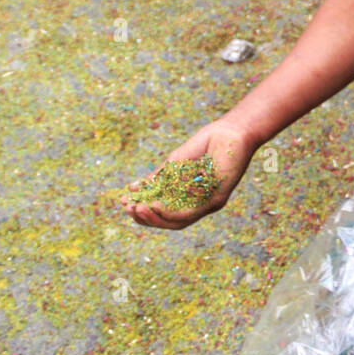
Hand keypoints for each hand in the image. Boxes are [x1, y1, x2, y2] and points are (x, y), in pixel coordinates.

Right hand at [119, 118, 257, 229]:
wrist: (229, 132)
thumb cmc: (205, 144)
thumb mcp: (174, 163)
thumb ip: (158, 178)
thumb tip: (133, 189)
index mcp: (189, 197)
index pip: (165, 212)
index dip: (144, 211)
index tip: (124, 203)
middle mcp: (199, 205)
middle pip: (170, 222)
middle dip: (147, 218)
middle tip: (129, 209)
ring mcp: (208, 204)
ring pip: (179, 222)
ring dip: (155, 217)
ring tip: (138, 209)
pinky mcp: (216, 200)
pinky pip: (190, 212)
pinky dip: (170, 211)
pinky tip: (155, 205)